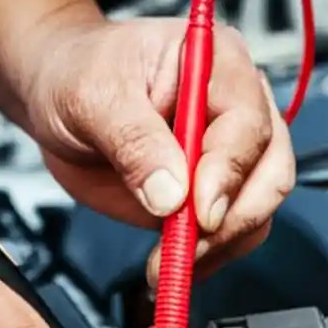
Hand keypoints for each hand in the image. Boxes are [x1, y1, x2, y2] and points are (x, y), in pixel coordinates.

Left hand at [21, 17, 295, 283]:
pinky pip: (232, 232)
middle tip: (185, 247)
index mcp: (218, 62)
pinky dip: (208, 256)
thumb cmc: (78, 75)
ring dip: (219, 245)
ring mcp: (230, 151)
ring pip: (258, 207)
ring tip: (167, 262)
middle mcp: (238, 105)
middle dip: (232, 217)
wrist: (58, 97)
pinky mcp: (213, 192)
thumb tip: (171, 194)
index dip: (228, 170)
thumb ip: (133, 140)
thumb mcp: (93, 96)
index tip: (199, 211)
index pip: (248, 121)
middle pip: (270, 169)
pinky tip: (172, 264)